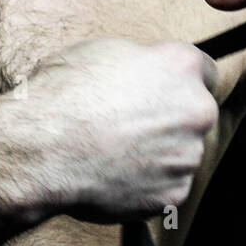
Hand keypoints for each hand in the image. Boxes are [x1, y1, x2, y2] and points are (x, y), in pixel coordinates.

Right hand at [22, 38, 219, 222]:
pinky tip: (115, 176)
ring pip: (181, 154)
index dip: (179, 85)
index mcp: (181, 66)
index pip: (204, 73)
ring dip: (159, 155)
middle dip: (170, 121)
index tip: (164, 95)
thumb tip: (146, 71)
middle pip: (196, 115)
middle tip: (130, 128)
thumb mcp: (103, 52)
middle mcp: (196, 109)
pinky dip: (147, 186)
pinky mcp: (174, 193)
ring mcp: (187, 155)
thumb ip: (142, 63)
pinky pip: (167, 187)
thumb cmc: (63, 97)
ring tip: (115, 153)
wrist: (41, 149)